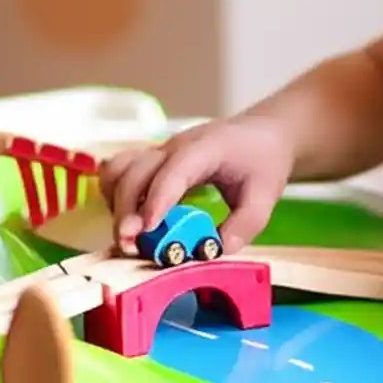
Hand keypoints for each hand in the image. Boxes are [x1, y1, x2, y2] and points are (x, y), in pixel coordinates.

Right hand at [98, 114, 294, 254]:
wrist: (263, 132)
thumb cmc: (264, 160)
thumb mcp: (266, 195)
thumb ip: (245, 225)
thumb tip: (215, 250)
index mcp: (206, 148)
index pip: (174, 171)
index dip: (158, 200)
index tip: (148, 230)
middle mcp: (175, 147)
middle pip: (136, 171)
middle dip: (128, 210)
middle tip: (131, 247)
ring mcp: (161, 152)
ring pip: (120, 169)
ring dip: (117, 204)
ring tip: (130, 237)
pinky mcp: (154, 161)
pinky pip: (120, 171)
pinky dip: (116, 196)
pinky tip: (131, 220)